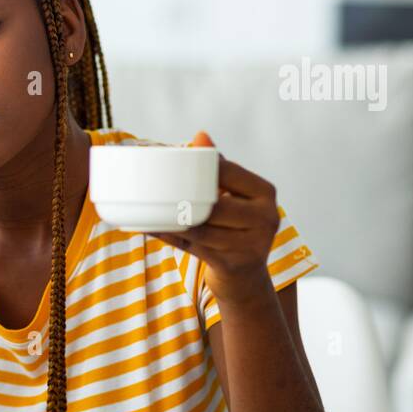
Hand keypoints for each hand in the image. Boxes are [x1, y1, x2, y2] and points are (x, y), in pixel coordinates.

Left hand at [151, 131, 279, 306]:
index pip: (228, 173)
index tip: (173, 162)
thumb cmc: (234, 225)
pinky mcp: (233, 264)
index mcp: (265, 192)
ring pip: (201, 228)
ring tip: (147, 208)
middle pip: (215, 204)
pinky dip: (169, 236)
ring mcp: (252, 244)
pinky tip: (150, 227)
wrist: (245, 275)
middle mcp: (266, 217)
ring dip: (170, 219)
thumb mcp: (234, 196)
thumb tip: (200, 135)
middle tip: (154, 187)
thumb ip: (219, 169)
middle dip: (183, 197)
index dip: (201, 169)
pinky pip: (192, 247)